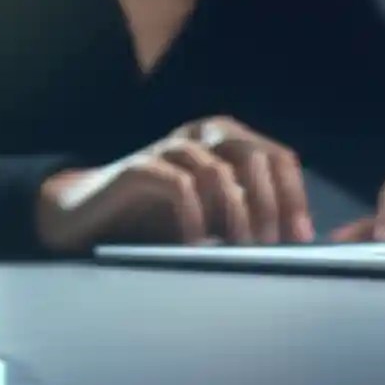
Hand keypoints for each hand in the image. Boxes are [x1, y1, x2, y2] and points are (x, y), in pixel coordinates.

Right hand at [34, 116, 312, 252]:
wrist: (85, 217)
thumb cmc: (153, 221)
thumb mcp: (211, 218)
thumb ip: (246, 219)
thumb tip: (295, 242)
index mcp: (225, 140)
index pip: (279, 158)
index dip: (294, 198)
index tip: (300, 240)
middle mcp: (201, 135)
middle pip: (256, 158)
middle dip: (270, 206)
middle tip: (269, 248)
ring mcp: (168, 148)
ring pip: (221, 171)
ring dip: (235, 215)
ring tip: (236, 250)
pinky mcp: (139, 167)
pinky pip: (179, 185)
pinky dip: (193, 217)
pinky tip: (193, 244)